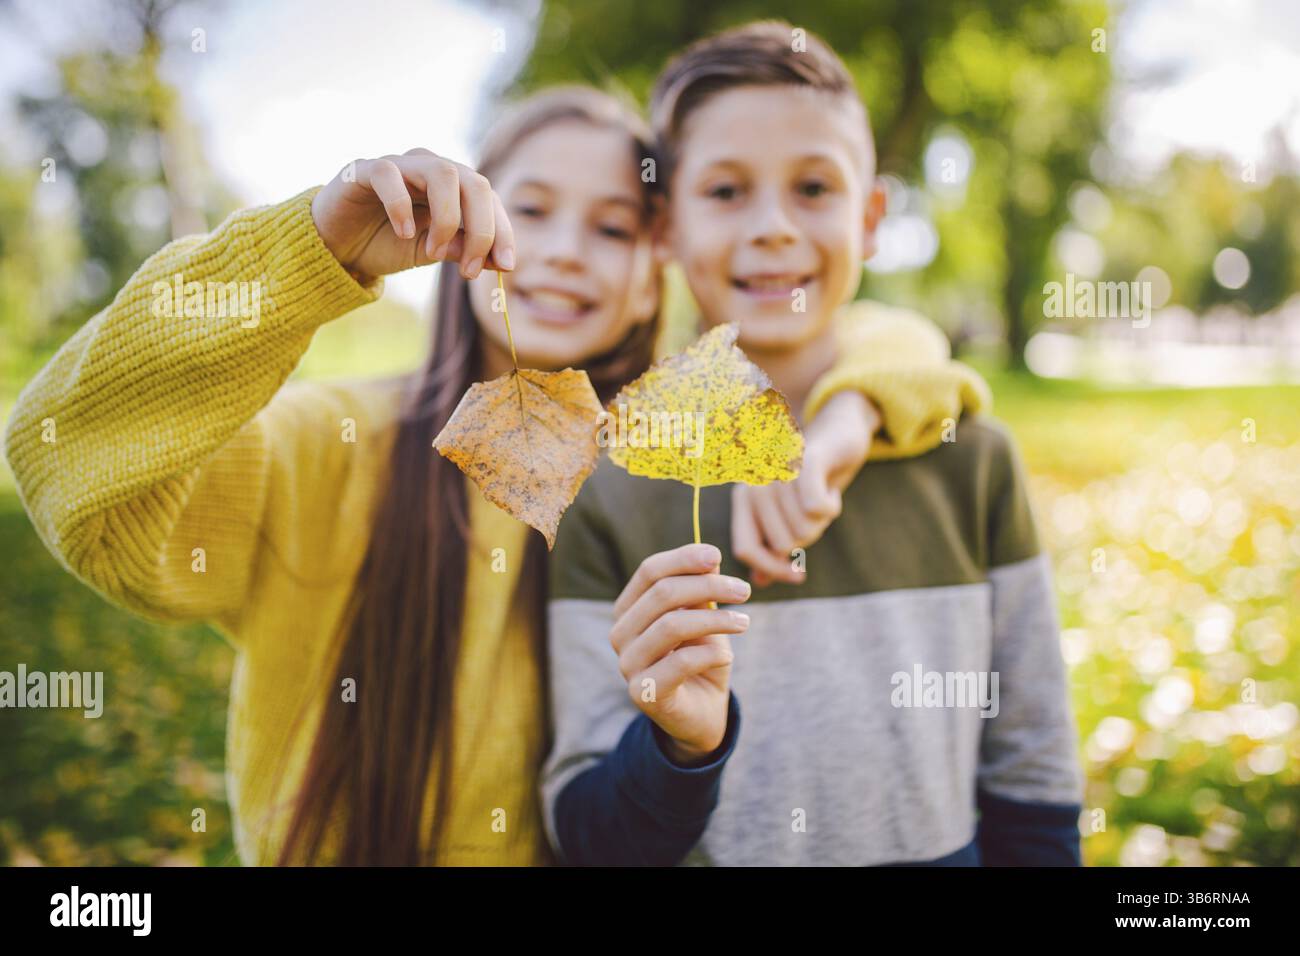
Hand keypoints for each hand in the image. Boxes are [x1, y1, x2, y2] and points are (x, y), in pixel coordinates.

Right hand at [311, 148, 515, 282]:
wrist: (336, 245)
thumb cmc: (386, 243)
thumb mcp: (429, 252)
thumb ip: (460, 250)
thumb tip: (498, 260)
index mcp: (452, 187)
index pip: (489, 199)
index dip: (502, 231)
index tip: (505, 266)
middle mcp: (430, 169)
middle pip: (474, 182)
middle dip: (481, 228)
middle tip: (469, 269)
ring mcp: (399, 165)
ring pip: (442, 172)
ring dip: (448, 218)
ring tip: (434, 252)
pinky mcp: (364, 170)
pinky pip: (389, 174)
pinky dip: (401, 204)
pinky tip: (404, 233)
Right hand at [610, 543, 749, 764]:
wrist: (702, 711)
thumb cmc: (701, 658)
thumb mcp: (704, 617)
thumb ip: (701, 590)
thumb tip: (710, 558)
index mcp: (629, 609)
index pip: (650, 572)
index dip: (683, 558)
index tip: (718, 556)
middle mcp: (621, 634)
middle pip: (662, 593)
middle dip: (708, 586)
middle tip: (743, 591)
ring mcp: (627, 665)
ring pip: (671, 625)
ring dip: (715, 619)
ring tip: (744, 622)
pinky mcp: (643, 693)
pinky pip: (680, 662)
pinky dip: (711, 654)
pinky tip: (727, 657)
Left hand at [732, 391, 878, 585]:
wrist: (839, 433)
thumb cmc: (812, 482)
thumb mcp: (789, 515)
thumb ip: (772, 545)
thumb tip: (760, 581)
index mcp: (744, 499)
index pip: (746, 549)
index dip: (772, 568)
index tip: (797, 575)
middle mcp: (755, 483)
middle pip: (782, 543)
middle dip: (808, 538)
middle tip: (815, 512)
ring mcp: (778, 471)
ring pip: (803, 529)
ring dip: (821, 521)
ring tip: (822, 496)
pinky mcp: (806, 460)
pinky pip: (815, 508)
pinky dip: (830, 508)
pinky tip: (831, 492)